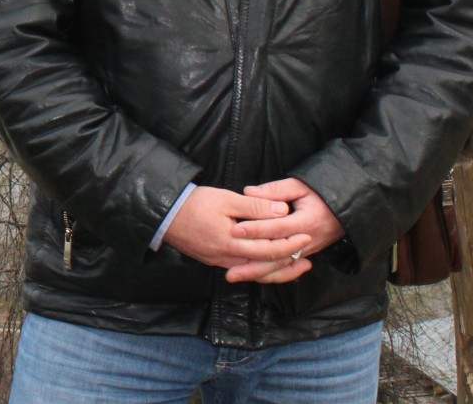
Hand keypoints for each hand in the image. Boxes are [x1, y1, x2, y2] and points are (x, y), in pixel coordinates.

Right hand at [162, 186, 312, 283]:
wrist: (163, 215)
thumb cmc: (193, 204)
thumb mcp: (225, 200)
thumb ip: (254, 207)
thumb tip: (282, 210)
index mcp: (232, 244)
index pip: (269, 250)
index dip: (290, 244)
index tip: (306, 236)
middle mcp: (228, 259)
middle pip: (265, 266)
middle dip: (289, 262)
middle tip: (308, 256)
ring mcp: (220, 262)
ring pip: (255, 272)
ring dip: (277, 270)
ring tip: (296, 267)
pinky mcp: (215, 261)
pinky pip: (243, 268)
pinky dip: (260, 268)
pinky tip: (267, 263)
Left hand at [227, 178, 346, 282]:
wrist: (345, 210)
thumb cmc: (320, 194)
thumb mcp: (300, 185)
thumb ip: (275, 190)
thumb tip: (249, 192)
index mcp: (306, 222)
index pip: (277, 228)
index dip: (256, 229)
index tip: (236, 230)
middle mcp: (306, 241)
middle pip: (276, 255)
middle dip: (252, 262)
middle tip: (229, 267)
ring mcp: (305, 252)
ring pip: (279, 266)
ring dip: (256, 273)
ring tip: (232, 276)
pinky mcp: (303, 256)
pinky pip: (284, 268)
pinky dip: (268, 275)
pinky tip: (250, 277)